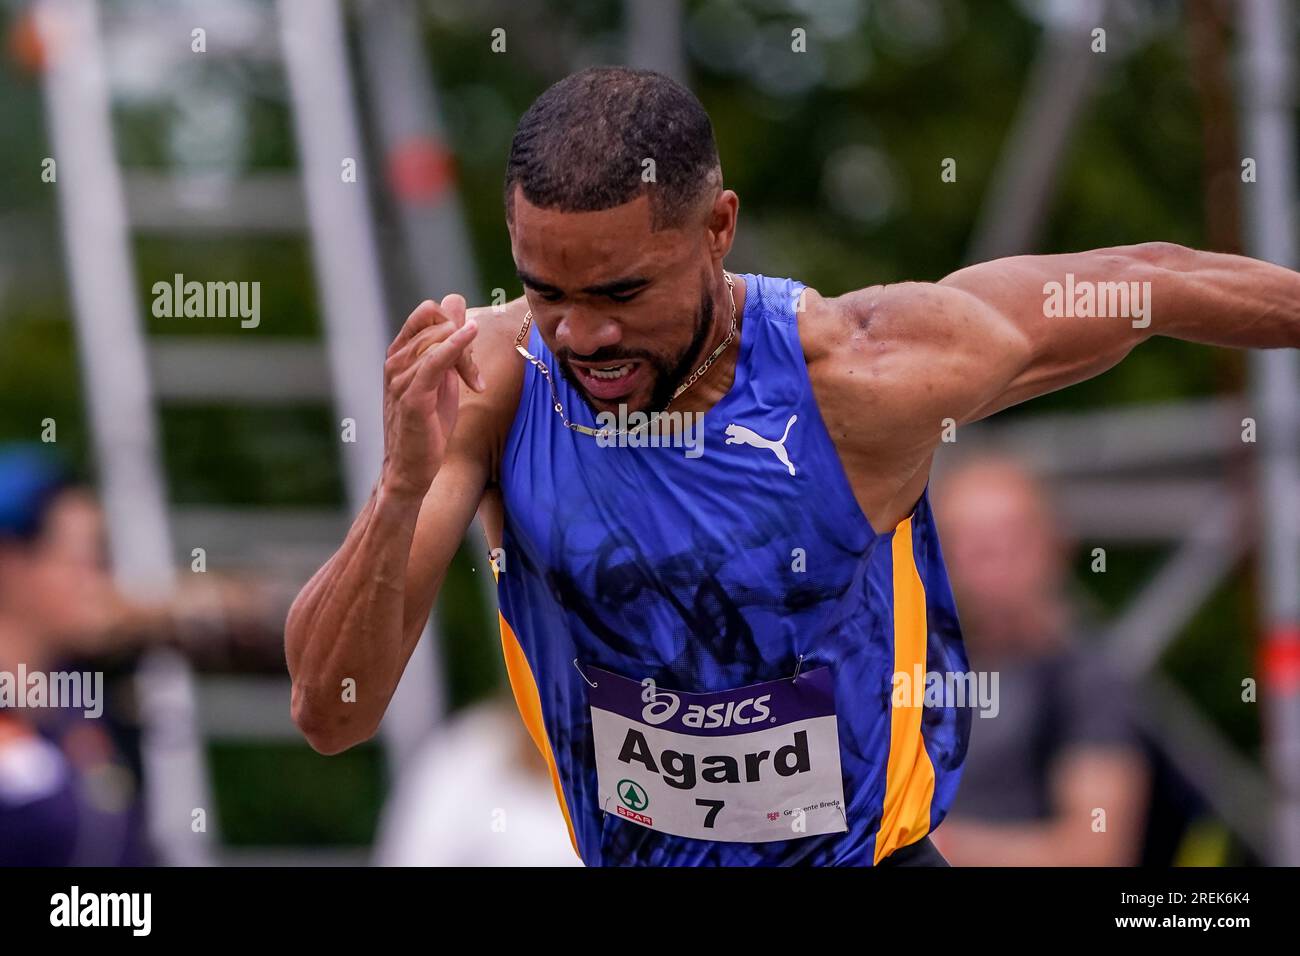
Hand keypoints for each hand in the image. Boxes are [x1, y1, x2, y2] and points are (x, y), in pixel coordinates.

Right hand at [380, 294, 483, 498]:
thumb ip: (448, 347)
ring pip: (440, 340)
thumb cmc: (427, 424)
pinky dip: (455, 344)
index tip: (469, 354)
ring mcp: (400, 377)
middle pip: (439, 323)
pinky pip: (434, 360)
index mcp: (399, 352)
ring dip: (468, 358)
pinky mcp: (412, 396)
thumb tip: (456, 305)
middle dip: (465, 342)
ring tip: (474, 383)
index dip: (455, 322)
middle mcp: (395, 360)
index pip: (428, 311)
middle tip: (473, 375)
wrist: (411, 467)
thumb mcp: (441, 379)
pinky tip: (471, 333)